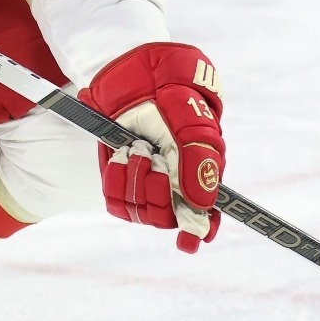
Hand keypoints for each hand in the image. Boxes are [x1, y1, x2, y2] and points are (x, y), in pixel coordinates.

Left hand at [80, 43, 225, 253]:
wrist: (133, 77)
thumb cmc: (171, 98)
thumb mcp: (191, 124)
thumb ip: (199, 161)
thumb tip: (204, 204)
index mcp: (199, 174)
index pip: (203, 215)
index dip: (198, 230)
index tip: (189, 243)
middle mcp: (173, 185)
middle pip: (166, 217)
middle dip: (156, 192)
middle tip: (151, 158)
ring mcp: (146, 184)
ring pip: (140, 211)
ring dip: (135, 181)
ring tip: (135, 149)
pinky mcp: (120, 181)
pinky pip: (116, 201)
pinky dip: (115, 181)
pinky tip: (120, 157)